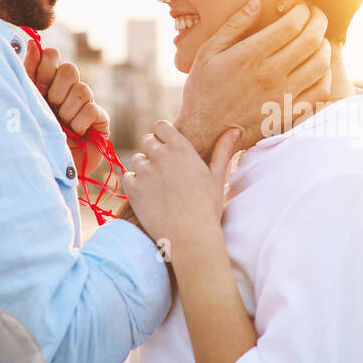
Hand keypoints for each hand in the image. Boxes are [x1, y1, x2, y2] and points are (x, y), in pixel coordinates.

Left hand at [24, 40, 109, 176]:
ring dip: (67, 109)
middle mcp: (66, 91)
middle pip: (69, 69)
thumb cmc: (32, 136)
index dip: (45, 66)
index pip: (51, 56)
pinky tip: (74, 132)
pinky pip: (92, 108)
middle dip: (55, 89)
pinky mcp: (99, 120)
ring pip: (81, 88)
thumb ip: (26, 72)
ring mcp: (84, 105)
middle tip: (49, 107)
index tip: (37, 86)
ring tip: (61, 125)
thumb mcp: (24, 101)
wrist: (45, 169)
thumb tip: (31, 43)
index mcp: (46, 83)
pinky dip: (80, 122)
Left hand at [123, 120, 240, 246]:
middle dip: (153, 150)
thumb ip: (223, 150)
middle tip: (164, 168)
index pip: (160, 126)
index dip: (163, 135)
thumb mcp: (217, 176)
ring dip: (144, 167)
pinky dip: (135, 183)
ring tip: (158, 184)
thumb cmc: (207, 206)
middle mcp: (159, 155)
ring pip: (136, 159)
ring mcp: (143, 172)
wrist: (190, 236)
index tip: (168, 146)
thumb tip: (235, 131)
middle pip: (147, 140)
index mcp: (180, 148)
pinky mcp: (132, 189)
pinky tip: (149, 194)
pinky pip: (127, 177)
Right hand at [176, 0, 330, 158]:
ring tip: (319, 40)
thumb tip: (256, 2)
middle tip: (317, 16)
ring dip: (325, 46)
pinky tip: (318, 67)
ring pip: (321, 64)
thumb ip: (234, 25)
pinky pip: (320, 91)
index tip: (303, 7)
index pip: (292, 25)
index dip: (303, 11)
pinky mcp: (289, 114)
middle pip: (312, 40)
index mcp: (250, 56)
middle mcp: (270, 75)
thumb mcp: (208, 51)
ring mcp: (283, 96)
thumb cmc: (203, 89)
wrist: (204, 131)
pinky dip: (326, 75)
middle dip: (319, 21)